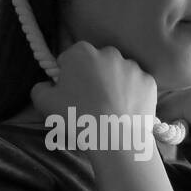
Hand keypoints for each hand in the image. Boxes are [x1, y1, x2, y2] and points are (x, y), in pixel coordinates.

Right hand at [30, 41, 157, 125]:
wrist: (115, 138)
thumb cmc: (77, 117)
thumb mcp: (44, 103)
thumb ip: (40, 87)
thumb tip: (47, 85)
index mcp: (82, 52)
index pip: (70, 58)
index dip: (67, 75)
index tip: (69, 92)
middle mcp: (109, 52)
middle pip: (97, 63)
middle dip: (93, 77)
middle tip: (90, 102)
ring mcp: (133, 66)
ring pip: (119, 73)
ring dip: (114, 85)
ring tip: (110, 110)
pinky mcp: (149, 81)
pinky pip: (137, 86)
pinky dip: (132, 95)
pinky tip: (125, 112)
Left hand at [156, 78, 190, 188]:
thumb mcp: (189, 129)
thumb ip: (172, 117)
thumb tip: (144, 114)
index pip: (167, 96)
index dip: (163, 117)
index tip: (172, 132)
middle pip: (162, 98)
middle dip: (163, 121)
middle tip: (188, 139)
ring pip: (162, 106)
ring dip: (168, 126)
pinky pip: (167, 113)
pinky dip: (172, 130)